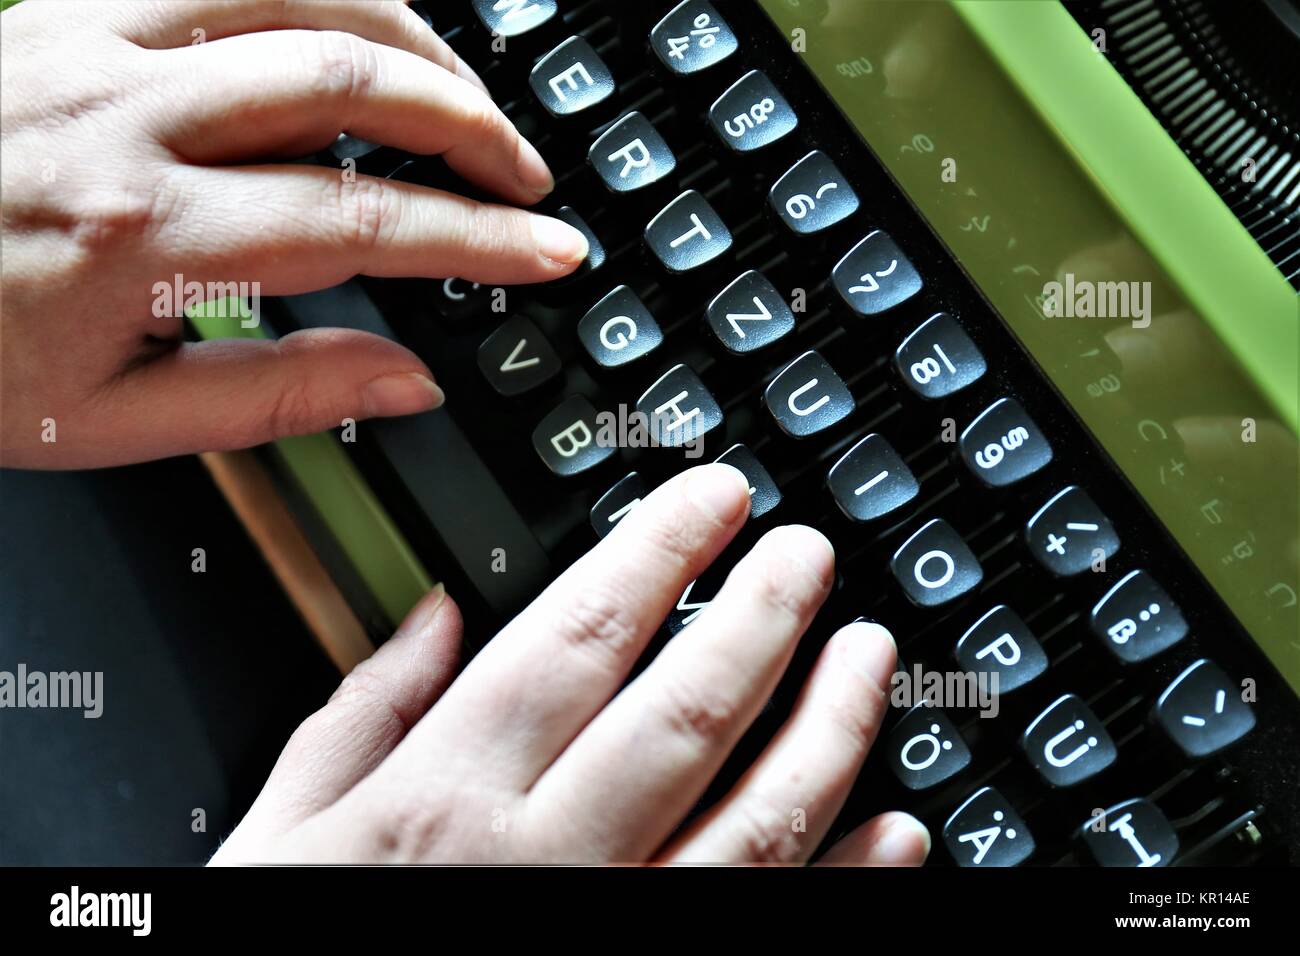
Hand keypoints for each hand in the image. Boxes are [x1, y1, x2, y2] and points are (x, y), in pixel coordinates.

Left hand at [0, 0, 587, 467]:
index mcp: (144, 234)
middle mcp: (126, 114)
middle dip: (469, 123)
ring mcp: (89, 40)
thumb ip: (275, 399)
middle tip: (525, 173)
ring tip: (462, 96)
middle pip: (350, 78)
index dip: (480, 238)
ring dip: (407, 40)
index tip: (549, 250)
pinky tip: (349, 31)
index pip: (365, 225)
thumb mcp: (113, 419)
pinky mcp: (60, 5)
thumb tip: (402, 380)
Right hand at [212, 465, 928, 863]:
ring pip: (756, 820)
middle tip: (809, 551)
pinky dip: (850, 877)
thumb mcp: (283, 833)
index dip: (661, 551)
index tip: (713, 499)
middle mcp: (543, 859)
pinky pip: (775, 924)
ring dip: (831, 730)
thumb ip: (360, 715)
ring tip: (870, 655)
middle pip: (685, 713)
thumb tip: (429, 614)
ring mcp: (613, 924)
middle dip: (763, 616)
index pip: (578, 638)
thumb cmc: (292, 946)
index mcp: (447, 800)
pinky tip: (897, 827)